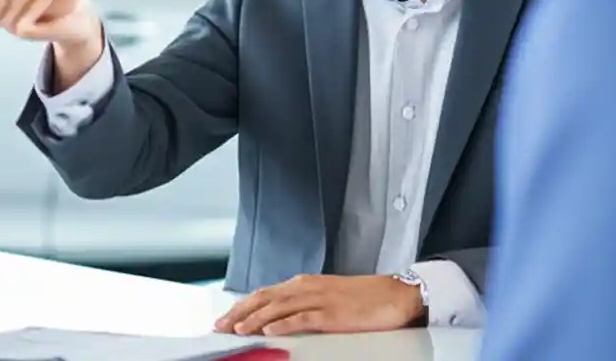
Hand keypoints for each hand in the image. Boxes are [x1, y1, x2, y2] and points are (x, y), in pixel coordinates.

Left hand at [214, 274, 424, 336]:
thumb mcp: (326, 296)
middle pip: (264, 298)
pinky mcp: (332, 314)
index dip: (241, 306)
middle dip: (239, 313)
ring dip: (254, 319)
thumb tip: (277, 316)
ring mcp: (319, 299)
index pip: (264, 294)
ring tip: (236, 330)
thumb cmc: (362, 298)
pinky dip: (282, 324)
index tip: (224, 319)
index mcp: (303, 283)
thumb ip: (302, 303)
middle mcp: (306, 287)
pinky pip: (302, 318)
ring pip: (277, 307)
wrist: (395, 294)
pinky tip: (268, 331)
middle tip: (220, 327)